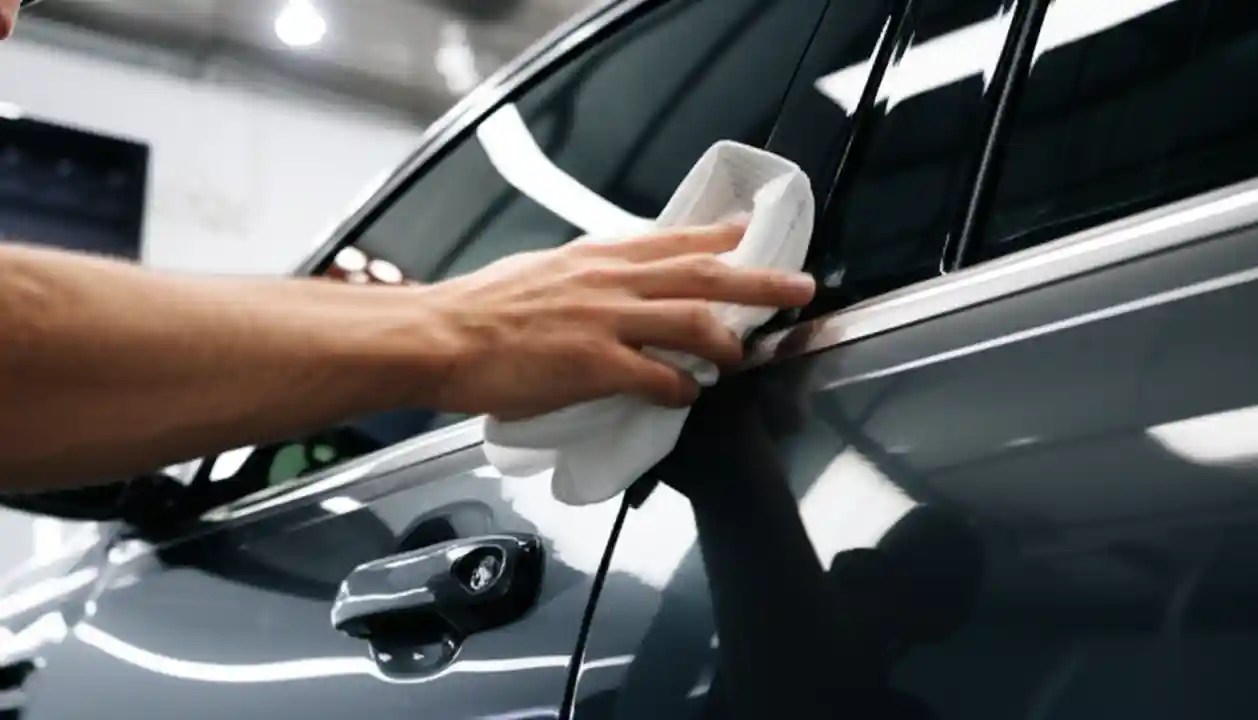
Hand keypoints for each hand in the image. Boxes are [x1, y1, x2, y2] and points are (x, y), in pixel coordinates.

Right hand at [418, 223, 815, 419]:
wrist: (441, 335)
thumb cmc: (482, 307)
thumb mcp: (541, 269)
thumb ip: (584, 274)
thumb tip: (609, 283)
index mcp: (597, 256)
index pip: (674, 238)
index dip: (720, 234)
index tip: (750, 230)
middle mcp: (611, 280)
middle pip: (705, 275)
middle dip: (760, 281)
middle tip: (799, 288)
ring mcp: (606, 321)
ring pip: (694, 324)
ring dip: (727, 344)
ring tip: (739, 359)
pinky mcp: (594, 365)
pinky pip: (658, 378)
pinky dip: (682, 390)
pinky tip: (686, 396)